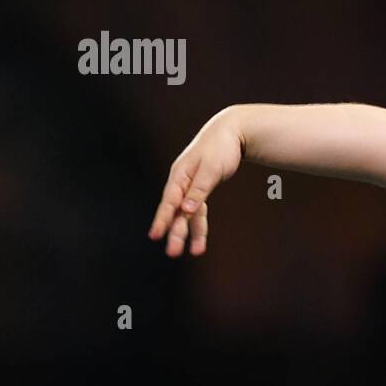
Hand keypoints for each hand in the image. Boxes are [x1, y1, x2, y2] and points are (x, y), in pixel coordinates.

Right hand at [148, 107, 244, 256]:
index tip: (155, 235)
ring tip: (195, 252)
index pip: (169, 201)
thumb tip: (185, 210)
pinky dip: (200, 225)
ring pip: (187, 215)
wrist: (230, 132)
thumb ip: (198, 190)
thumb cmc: (220, 147)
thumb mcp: (211, 169)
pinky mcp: (200, 190)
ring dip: (190, 233)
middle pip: (176, 211)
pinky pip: (198, 211)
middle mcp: (181, 183)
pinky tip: (199, 242)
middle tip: (173, 253)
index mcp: (179, 175)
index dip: (162, 219)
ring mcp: (190, 188)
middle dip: (175, 232)